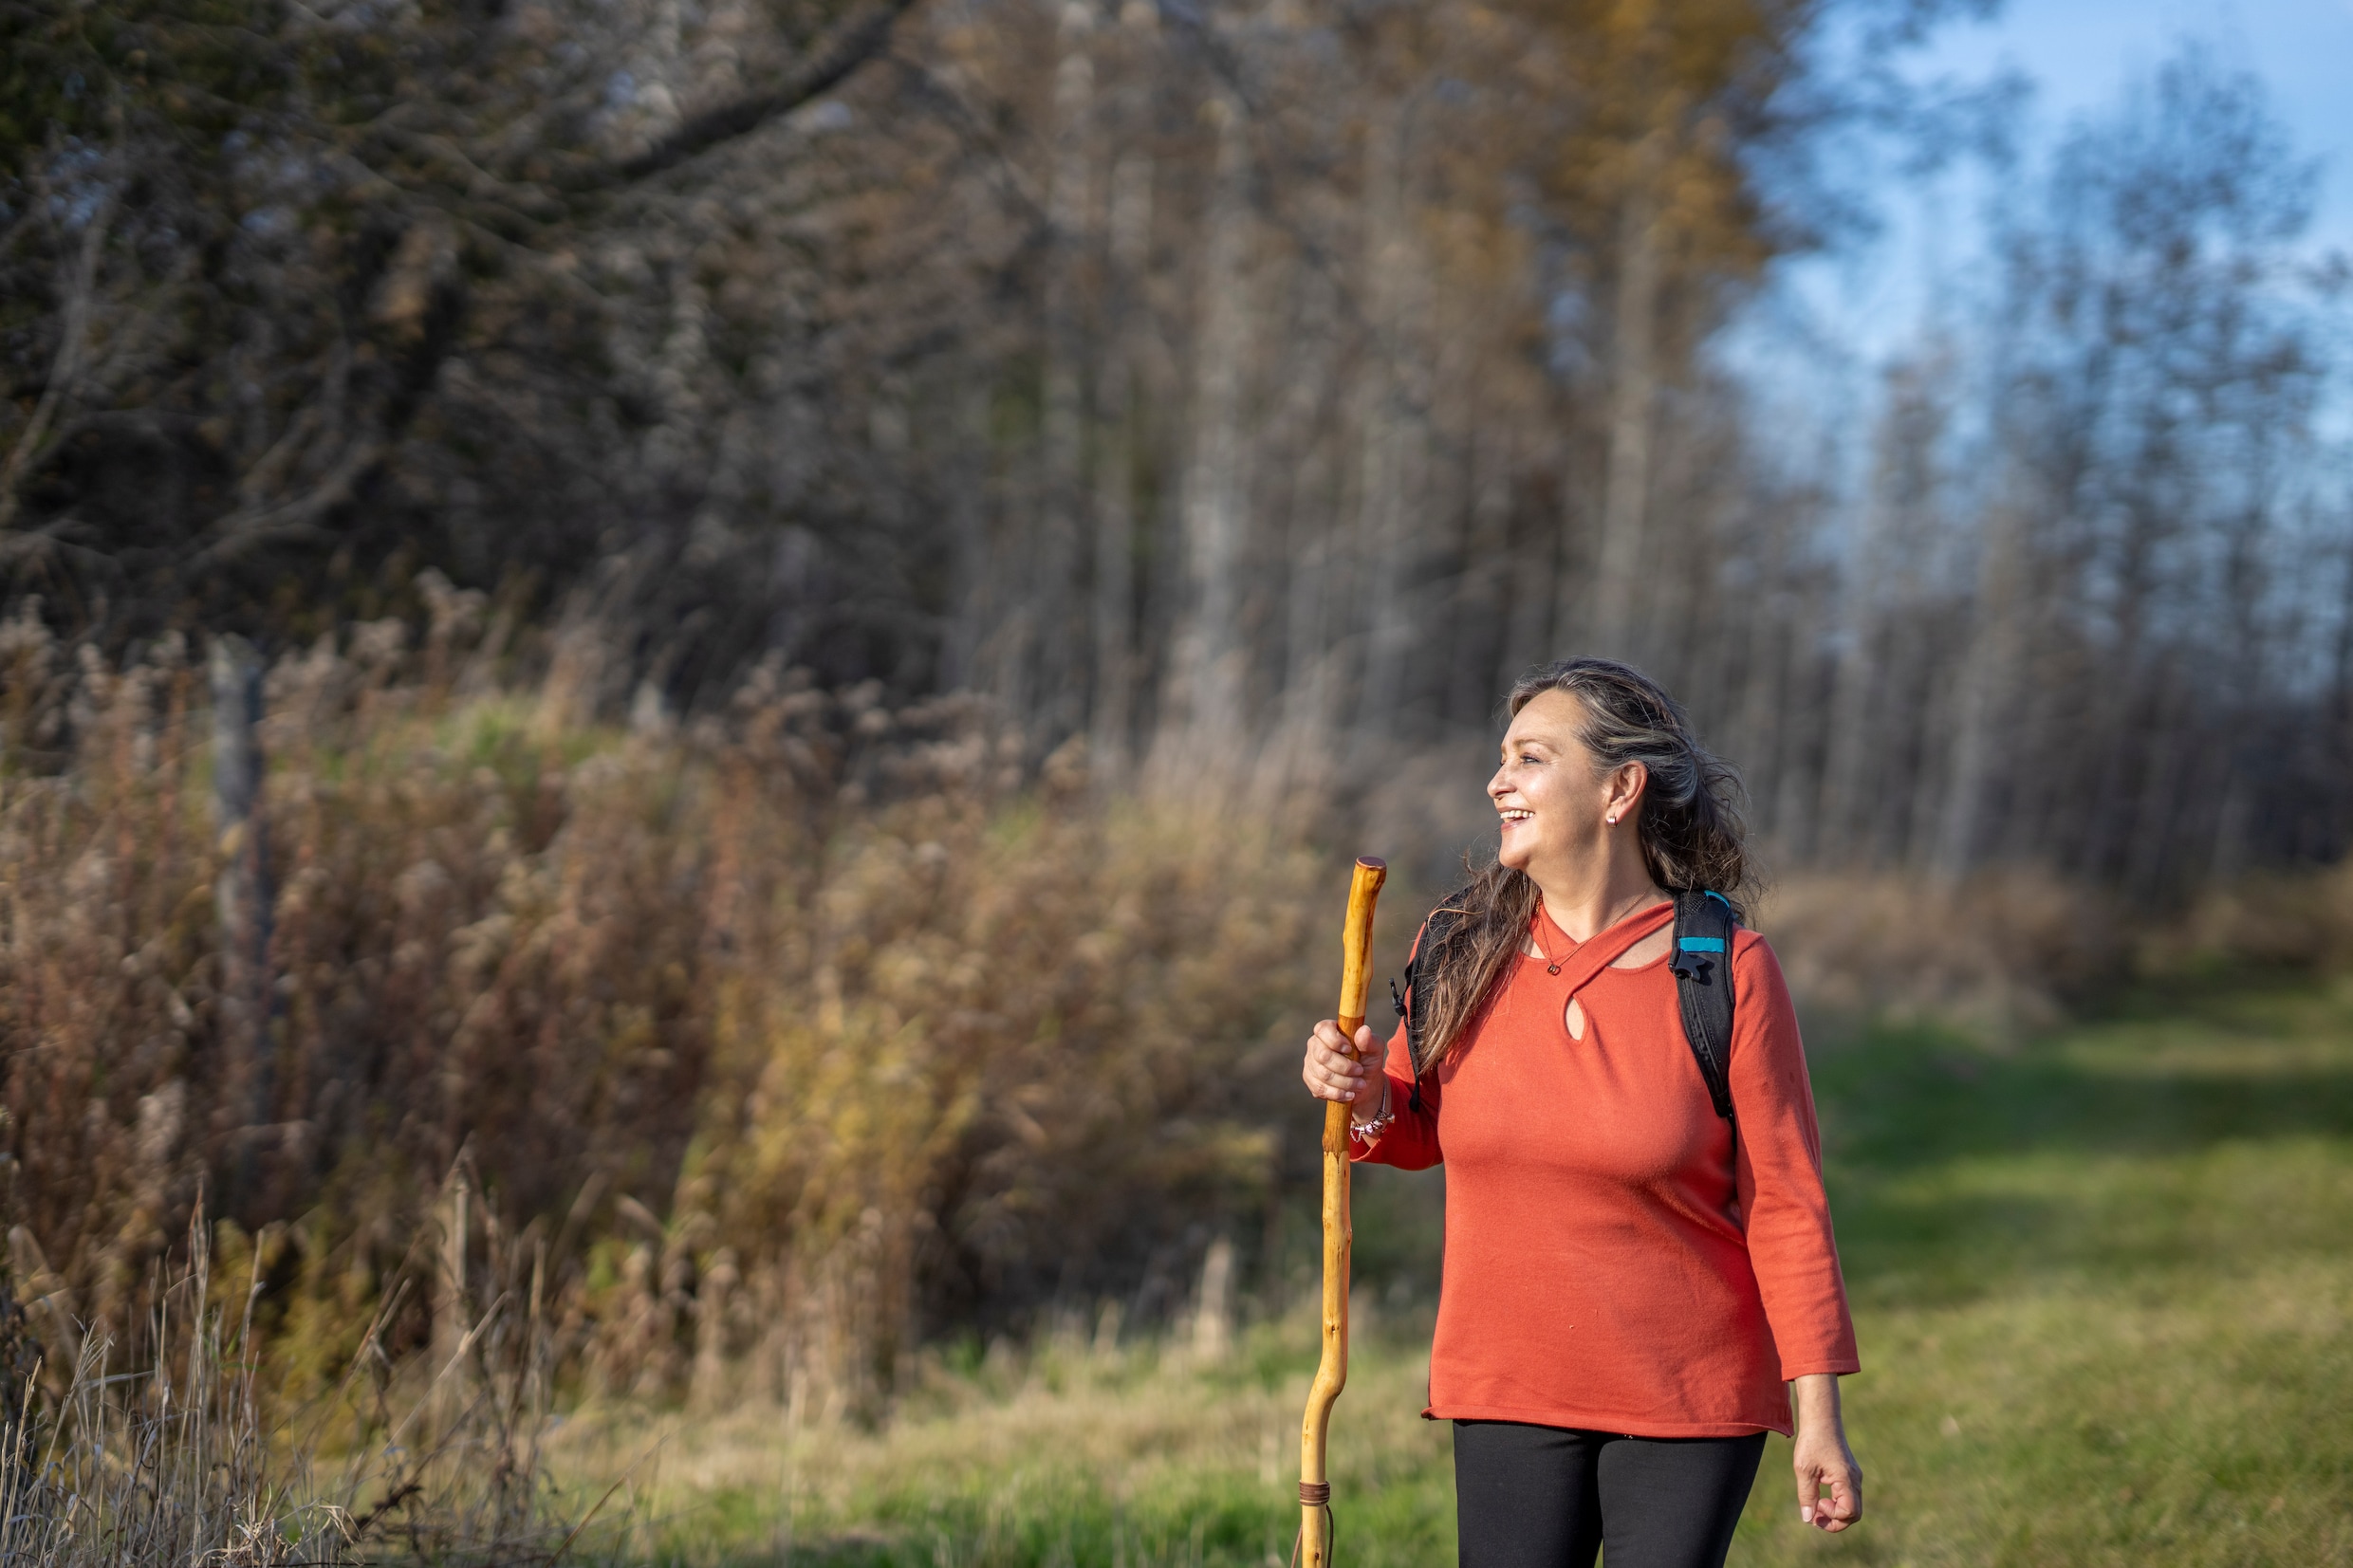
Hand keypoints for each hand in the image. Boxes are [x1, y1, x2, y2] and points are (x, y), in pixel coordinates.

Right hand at [1300, 1019, 1384, 1117]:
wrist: (1363, 1084)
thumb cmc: (1368, 1061)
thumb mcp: (1374, 1050)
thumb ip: (1370, 1041)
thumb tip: (1364, 1031)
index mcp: (1329, 1030)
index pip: (1323, 1029)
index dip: (1335, 1040)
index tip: (1350, 1049)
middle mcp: (1316, 1045)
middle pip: (1323, 1055)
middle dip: (1345, 1067)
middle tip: (1360, 1071)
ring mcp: (1310, 1063)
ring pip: (1323, 1075)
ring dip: (1345, 1082)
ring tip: (1360, 1084)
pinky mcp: (1310, 1080)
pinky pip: (1320, 1089)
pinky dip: (1338, 1093)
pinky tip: (1350, 1094)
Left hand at [1790, 1374, 1861, 1531]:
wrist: (1821, 1420)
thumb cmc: (1812, 1442)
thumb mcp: (1804, 1470)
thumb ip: (1807, 1496)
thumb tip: (1808, 1519)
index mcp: (1847, 1479)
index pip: (1850, 1512)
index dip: (1833, 1516)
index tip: (1817, 1503)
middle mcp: (1855, 1480)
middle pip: (1854, 1514)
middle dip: (1835, 1521)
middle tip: (1815, 1516)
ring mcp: (1854, 1477)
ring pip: (1852, 1506)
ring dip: (1835, 1512)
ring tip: (1816, 1506)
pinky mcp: (1849, 1474)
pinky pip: (1848, 1496)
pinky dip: (1836, 1503)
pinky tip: (1820, 1497)